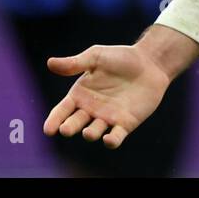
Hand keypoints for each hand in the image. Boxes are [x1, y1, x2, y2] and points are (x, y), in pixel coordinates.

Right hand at [41, 43, 172, 149]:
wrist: (150, 62)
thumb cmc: (121, 57)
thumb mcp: (96, 57)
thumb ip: (75, 63)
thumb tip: (50, 63)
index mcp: (80, 94)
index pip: (62, 110)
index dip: (54, 120)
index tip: (48, 129)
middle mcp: (91, 109)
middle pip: (75, 123)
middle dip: (69, 127)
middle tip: (65, 129)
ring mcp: (107, 118)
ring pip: (94, 131)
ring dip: (90, 134)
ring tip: (87, 132)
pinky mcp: (125, 123)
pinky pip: (116, 136)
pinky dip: (111, 141)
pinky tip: (109, 140)